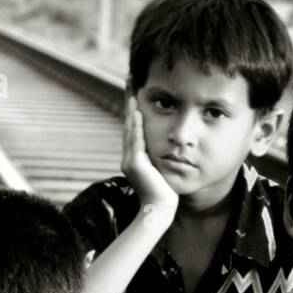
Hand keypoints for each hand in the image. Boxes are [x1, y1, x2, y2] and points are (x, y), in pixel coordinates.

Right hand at [121, 94, 177, 223]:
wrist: (160, 209)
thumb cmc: (164, 193)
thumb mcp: (160, 172)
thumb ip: (156, 160)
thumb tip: (162, 150)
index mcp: (133, 158)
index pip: (132, 129)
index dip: (132, 111)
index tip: (133, 93)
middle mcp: (128, 157)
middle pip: (128, 124)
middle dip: (128, 103)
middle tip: (129, 83)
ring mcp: (130, 161)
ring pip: (130, 129)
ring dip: (130, 110)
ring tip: (131, 92)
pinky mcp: (135, 164)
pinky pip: (136, 140)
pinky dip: (137, 125)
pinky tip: (138, 112)